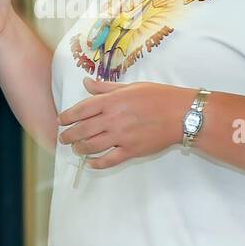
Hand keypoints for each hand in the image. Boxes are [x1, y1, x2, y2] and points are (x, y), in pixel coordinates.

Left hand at [58, 78, 193, 168]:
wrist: (183, 114)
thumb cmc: (159, 97)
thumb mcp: (131, 86)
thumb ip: (105, 88)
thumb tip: (86, 82)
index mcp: (111, 101)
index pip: (80, 110)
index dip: (67, 117)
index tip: (61, 121)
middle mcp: (113, 119)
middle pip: (81, 130)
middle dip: (68, 136)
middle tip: (64, 138)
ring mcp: (121, 136)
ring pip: (91, 146)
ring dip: (79, 148)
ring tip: (77, 148)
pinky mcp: (131, 150)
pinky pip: (108, 160)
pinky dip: (96, 163)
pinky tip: (91, 162)